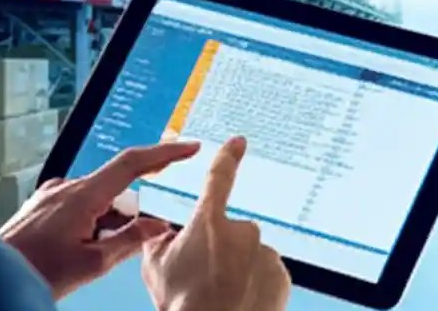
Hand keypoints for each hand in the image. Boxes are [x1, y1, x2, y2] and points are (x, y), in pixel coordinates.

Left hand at [0, 142, 200, 298]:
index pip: (133, 163)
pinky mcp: (41, 206)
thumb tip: (160, 227)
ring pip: (97, 199)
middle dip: (132, 210)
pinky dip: (91, 222)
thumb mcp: (93, 263)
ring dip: (108, 221)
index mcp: (83, 195)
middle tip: (131, 241)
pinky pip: (77, 205)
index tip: (190, 148)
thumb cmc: (38, 273)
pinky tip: (80, 249)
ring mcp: (51, 195)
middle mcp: (67, 187)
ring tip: (93, 257)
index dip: (165, 153)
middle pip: (116, 187)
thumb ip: (131, 241)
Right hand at [141, 136, 291, 310]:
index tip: (238, 142)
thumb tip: (160, 234)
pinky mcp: (281, 276)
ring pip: (250, 259)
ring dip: (238, 273)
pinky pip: (266, 277)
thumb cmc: (183, 303)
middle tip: (206, 280)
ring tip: (222, 297)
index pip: (219, 178)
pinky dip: (255, 288)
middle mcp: (243, 231)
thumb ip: (159, 242)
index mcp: (210, 221)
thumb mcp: (156, 269)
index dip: (228, 157)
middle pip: (231, 238)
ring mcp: (266, 253)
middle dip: (221, 254)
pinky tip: (240, 303)